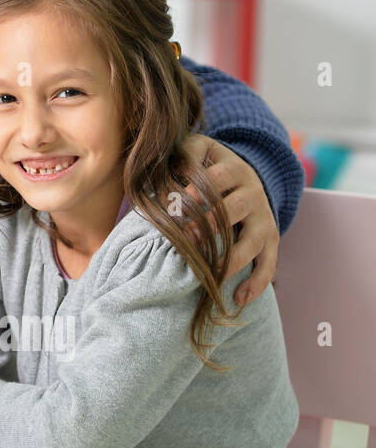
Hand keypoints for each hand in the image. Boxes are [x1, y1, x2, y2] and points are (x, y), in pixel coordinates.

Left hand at [181, 134, 278, 305]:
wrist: (240, 174)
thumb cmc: (207, 164)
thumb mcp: (197, 149)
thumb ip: (185, 154)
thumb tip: (176, 169)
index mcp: (233, 169)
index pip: (218, 178)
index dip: (200, 189)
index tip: (180, 202)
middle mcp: (254, 194)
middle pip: (238, 208)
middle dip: (214, 224)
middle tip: (189, 238)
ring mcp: (264, 219)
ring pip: (254, 240)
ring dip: (233, 258)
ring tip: (212, 274)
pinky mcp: (270, 240)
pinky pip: (269, 264)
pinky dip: (257, 283)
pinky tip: (239, 298)